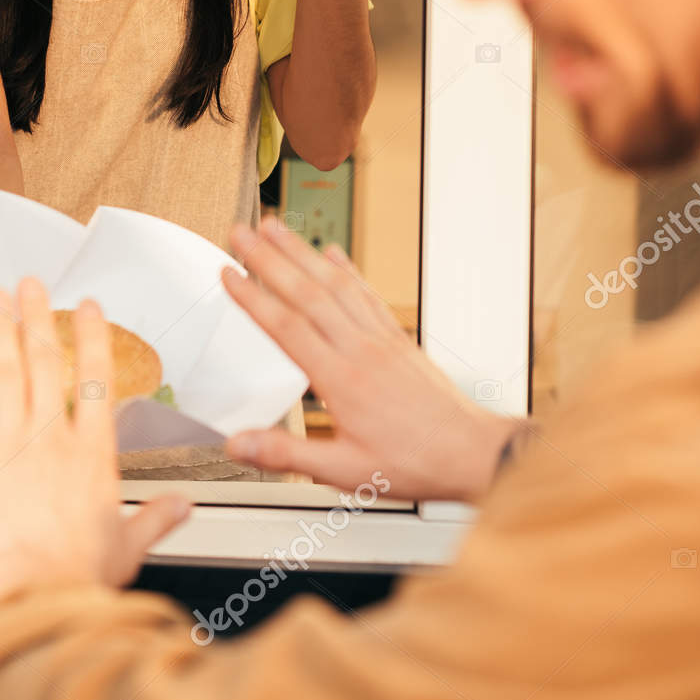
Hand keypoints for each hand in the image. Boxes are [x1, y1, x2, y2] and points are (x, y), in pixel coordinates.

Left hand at [0, 280, 188, 602]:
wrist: (39, 596)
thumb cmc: (81, 575)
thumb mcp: (128, 544)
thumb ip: (156, 517)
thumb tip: (183, 507)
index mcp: (93, 453)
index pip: (96, 378)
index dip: (92, 336)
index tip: (87, 308)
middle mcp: (52, 438)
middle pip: (46, 362)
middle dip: (37, 317)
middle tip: (31, 285)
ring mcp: (11, 446)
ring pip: (5, 373)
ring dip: (0, 330)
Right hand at [221, 219, 515, 501]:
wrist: (471, 452)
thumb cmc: (414, 463)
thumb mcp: (344, 472)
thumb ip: (286, 454)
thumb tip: (238, 445)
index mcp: (342, 380)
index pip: (288, 328)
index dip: (254, 298)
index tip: (229, 273)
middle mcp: (361, 349)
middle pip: (308, 293)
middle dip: (270, 258)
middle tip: (241, 231)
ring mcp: (382, 339)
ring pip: (336, 285)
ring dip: (303, 252)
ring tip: (276, 227)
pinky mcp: (398, 338)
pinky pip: (368, 295)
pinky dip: (348, 270)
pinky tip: (334, 253)